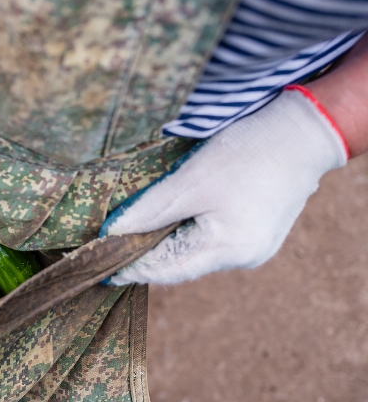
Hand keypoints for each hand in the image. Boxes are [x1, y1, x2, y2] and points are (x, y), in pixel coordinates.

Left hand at [102, 86, 348, 284]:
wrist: (303, 131)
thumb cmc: (247, 153)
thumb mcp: (189, 182)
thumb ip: (149, 212)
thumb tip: (111, 234)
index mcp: (230, 251)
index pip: (167, 270)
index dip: (131, 268)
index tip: (99, 267)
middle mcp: (245, 257)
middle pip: (181, 263)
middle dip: (146, 255)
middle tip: (109, 248)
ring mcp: (255, 246)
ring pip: (196, 251)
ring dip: (166, 242)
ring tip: (132, 233)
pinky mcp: (259, 231)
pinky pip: (213, 240)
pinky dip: (188, 232)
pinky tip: (169, 220)